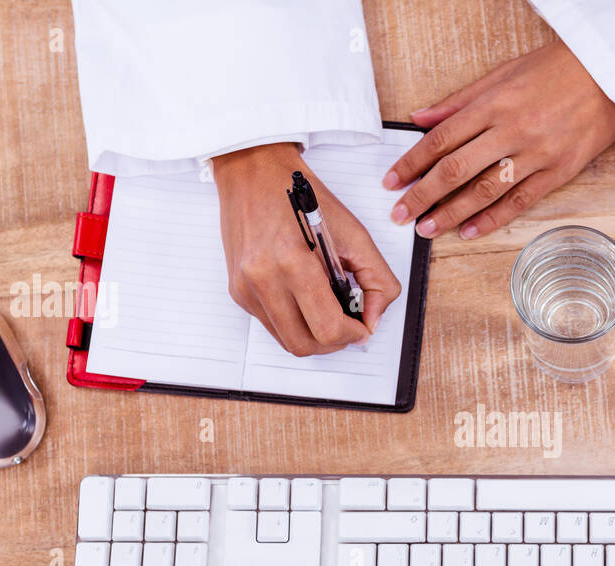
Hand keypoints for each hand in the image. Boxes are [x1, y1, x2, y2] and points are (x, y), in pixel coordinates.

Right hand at [212, 143, 401, 355]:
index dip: (352, 335)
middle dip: (334, 343)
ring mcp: (245, 288)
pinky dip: (295, 322)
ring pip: (287, 341)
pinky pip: (272, 326)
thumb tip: (373, 319)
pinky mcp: (237, 291)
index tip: (362, 327)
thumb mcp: (354, 233)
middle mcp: (262, 278)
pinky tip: (305, 300)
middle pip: (305, 344)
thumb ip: (377, 280)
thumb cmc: (302, 197)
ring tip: (328, 312)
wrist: (254, 171)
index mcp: (293, 261)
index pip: (328, 328)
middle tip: (348, 326)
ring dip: (314, 337)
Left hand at [382, 40, 614, 238]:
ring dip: (451, 213)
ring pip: (484, 190)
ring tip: (426, 229)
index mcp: (493, 103)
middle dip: (423, 194)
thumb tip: (421, 118)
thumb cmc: (557, 70)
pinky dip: (491, 219)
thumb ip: (460, 101)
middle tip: (400, 214)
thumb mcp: (504, 73)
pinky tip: (468, 231)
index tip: (392, 181)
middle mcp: (511, 129)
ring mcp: (536, 153)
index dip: (412, 162)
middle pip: (456, 169)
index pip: (442, 138)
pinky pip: (519, 202)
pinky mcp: (558, 171)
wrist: (612, 74)